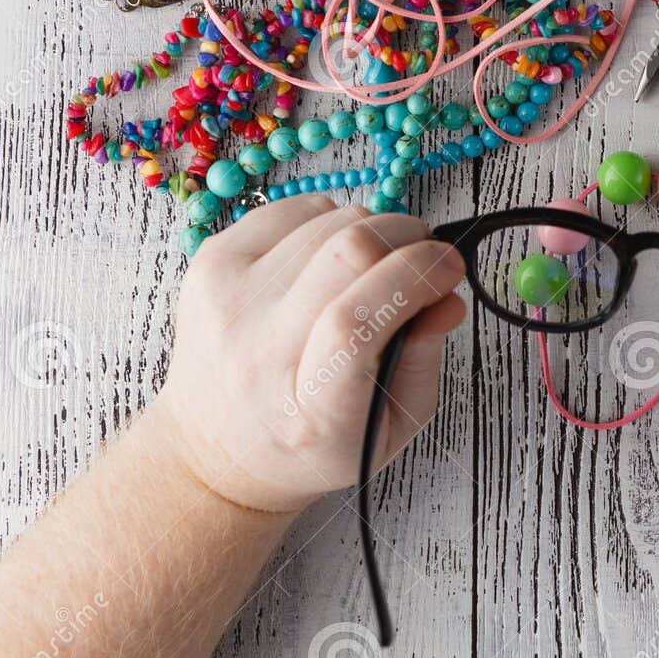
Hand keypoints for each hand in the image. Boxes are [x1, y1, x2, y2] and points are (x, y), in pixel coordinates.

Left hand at [148, 195, 467, 513]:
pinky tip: (328, 258)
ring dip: (371, 228)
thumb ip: (424, 360)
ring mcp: (225, 301)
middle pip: (345, 252)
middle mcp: (257, 352)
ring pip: (326, 220)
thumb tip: (448, 296)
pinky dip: (328, 220)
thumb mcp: (391, 425)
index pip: (355, 323)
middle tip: (425, 253)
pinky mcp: (208, 264)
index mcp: (312, 411)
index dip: (412, 278)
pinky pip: (292, 210)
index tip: (450, 267)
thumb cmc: (314, 441)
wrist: (215, 447)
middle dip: (406, 237)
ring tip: (376, 263)